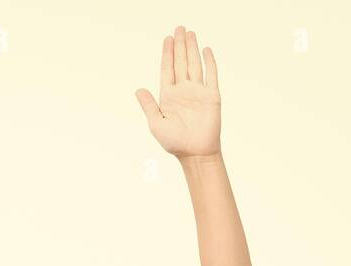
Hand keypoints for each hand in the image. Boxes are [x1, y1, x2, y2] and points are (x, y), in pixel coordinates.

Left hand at [135, 25, 220, 158]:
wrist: (195, 152)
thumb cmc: (175, 142)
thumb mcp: (156, 124)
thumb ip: (148, 106)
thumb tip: (139, 90)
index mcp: (169, 96)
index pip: (167, 69)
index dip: (167, 54)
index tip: (167, 39)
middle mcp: (183, 91)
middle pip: (181, 62)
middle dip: (179, 45)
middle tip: (179, 28)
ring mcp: (198, 91)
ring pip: (194, 64)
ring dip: (192, 48)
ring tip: (189, 33)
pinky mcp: (211, 95)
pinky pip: (211, 74)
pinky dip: (209, 61)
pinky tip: (206, 50)